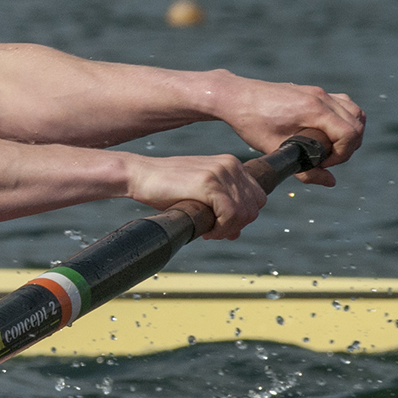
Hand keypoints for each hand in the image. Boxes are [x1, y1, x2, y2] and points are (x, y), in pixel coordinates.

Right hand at [123, 152, 265, 239]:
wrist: (140, 175)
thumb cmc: (165, 187)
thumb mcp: (199, 196)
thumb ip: (221, 207)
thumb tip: (237, 232)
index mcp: (231, 164)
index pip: (257, 198)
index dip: (242, 217)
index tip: (221, 225)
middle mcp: (231, 165)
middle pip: (255, 207)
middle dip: (237, 225)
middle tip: (214, 230)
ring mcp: (221, 172)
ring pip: (245, 213)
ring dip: (228, 228)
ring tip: (208, 231)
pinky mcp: (209, 183)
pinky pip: (231, 214)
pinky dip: (221, 228)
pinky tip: (206, 230)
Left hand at [217, 78, 363, 186]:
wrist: (235, 96)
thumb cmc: (251, 122)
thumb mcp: (276, 150)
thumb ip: (305, 170)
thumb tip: (331, 182)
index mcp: (313, 109)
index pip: (350, 134)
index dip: (342, 154)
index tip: (323, 163)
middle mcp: (321, 97)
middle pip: (357, 124)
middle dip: (347, 147)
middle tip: (324, 159)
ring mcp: (319, 92)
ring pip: (355, 113)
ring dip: (350, 133)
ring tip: (328, 148)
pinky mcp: (315, 92)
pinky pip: (343, 105)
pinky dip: (345, 120)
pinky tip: (327, 134)